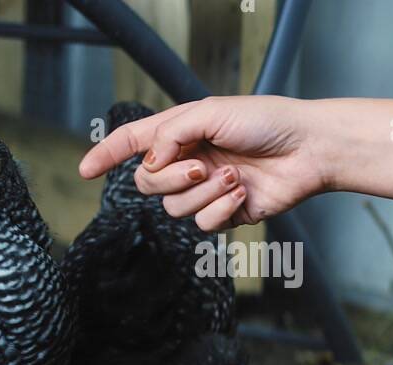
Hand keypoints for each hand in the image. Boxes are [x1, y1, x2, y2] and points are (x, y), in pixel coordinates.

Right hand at [79, 96, 329, 230]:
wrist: (308, 149)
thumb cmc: (265, 122)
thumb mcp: (210, 112)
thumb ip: (169, 134)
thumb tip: (148, 163)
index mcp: (182, 132)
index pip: (133, 143)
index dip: (106, 154)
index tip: (84, 169)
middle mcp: (190, 161)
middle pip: (148, 184)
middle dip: (170, 178)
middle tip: (202, 165)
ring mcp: (207, 189)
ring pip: (175, 208)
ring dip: (203, 193)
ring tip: (233, 175)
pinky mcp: (227, 213)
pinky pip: (204, 224)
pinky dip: (221, 209)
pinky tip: (242, 194)